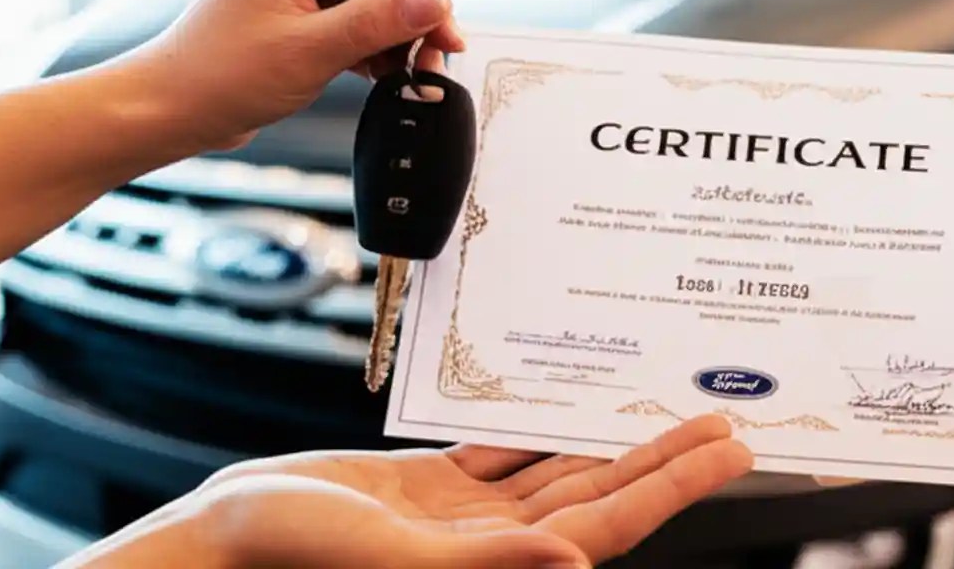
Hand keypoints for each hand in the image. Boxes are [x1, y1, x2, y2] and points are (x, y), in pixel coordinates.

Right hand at [73, 415, 751, 568]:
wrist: (225, 538)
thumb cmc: (289, 556)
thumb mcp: (391, 554)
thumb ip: (485, 561)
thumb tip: (575, 562)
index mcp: (496, 566)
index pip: (609, 520)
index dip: (674, 486)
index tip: (728, 450)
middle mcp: (492, 543)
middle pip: (600, 492)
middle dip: (662, 457)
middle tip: (721, 417)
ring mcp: (463, 515)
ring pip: (557, 470)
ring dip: (608, 438)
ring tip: (658, 403)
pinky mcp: (429, 489)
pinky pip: (499, 451)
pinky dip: (534, 426)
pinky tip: (559, 400)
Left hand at [135, 0, 464, 151]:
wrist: (174, 110)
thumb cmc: (220, 75)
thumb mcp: (311, 49)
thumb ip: (378, 22)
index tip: (447, 30)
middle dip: (411, 17)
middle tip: (435, 58)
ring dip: (396, 36)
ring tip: (409, 73)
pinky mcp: (301, 9)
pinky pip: (356, 18)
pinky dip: (375, 46)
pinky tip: (384, 74)